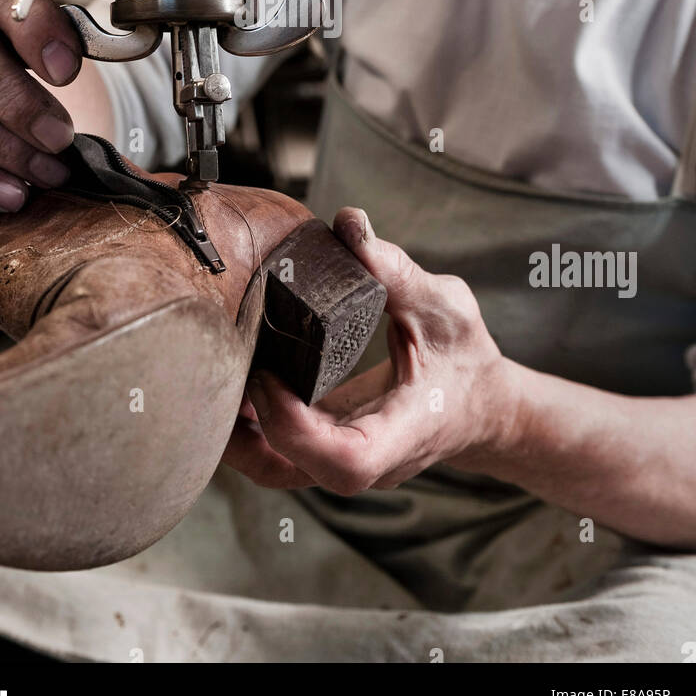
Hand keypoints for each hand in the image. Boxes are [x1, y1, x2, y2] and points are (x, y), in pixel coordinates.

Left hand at [224, 208, 523, 491]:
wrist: (482, 406)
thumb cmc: (466, 359)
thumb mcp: (444, 307)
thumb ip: (396, 270)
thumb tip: (349, 223)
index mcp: (402, 433)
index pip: (347, 462)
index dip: (297, 429)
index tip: (270, 378)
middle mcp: (367, 460)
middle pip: (289, 471)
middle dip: (242, 428)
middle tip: (221, 364)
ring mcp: (341, 459)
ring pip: (273, 467)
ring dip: (235, 427)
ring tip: (213, 368)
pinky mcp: (324, 448)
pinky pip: (275, 451)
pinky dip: (248, 420)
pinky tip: (231, 375)